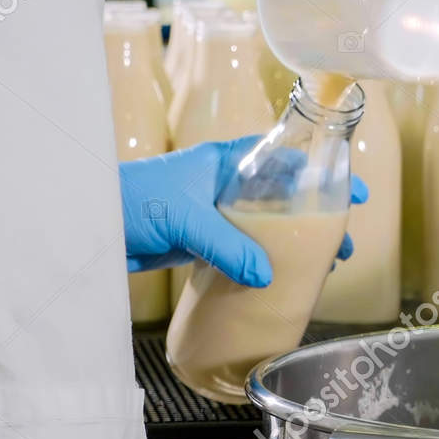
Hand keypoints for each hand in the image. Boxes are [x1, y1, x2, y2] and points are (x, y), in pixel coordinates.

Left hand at [120, 137, 367, 286]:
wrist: (88, 225)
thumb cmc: (132, 202)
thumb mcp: (188, 220)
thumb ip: (229, 247)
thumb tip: (266, 276)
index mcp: (226, 163)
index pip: (286, 159)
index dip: (321, 173)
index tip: (351, 190)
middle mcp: (225, 186)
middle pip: (284, 197)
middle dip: (318, 217)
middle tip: (344, 241)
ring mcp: (214, 214)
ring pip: (267, 227)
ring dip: (295, 245)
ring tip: (324, 266)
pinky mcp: (201, 241)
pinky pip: (244, 250)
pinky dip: (265, 262)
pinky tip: (280, 279)